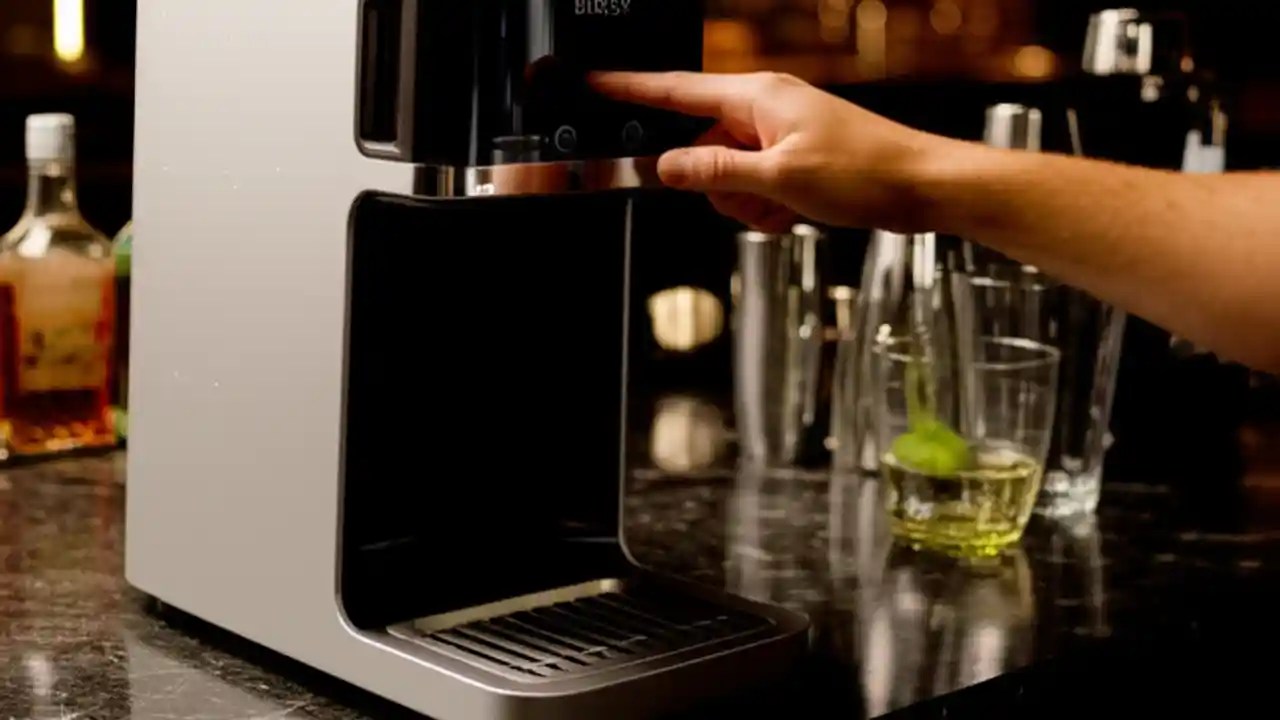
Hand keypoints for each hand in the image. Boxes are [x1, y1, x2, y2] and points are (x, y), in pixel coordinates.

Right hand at [591, 71, 950, 231]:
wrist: (922, 186)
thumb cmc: (868, 170)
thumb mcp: (780, 177)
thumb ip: (716, 171)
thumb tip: (667, 167)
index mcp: (758, 97)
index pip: (676, 90)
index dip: (630, 91)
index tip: (593, 86)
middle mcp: (765, 110)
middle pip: (700, 148)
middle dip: (717, 184)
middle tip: (754, 198)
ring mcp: (778, 135)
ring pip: (725, 174)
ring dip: (745, 201)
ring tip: (783, 206)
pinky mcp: (792, 159)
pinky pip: (752, 187)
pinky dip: (765, 207)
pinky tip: (794, 211)